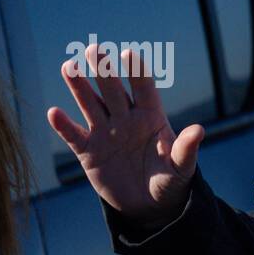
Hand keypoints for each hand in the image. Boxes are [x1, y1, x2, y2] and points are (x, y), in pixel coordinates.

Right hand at [47, 43, 203, 227]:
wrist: (149, 205)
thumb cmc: (170, 180)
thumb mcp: (181, 167)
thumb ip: (186, 149)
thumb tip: (199, 130)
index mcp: (151, 118)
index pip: (144, 89)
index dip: (137, 72)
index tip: (129, 54)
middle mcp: (126, 120)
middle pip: (113, 91)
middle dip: (104, 71)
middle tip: (94, 49)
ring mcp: (106, 133)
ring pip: (90, 105)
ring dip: (79, 87)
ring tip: (68, 67)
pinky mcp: (89, 152)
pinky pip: (74, 136)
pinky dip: (64, 126)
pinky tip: (54, 113)